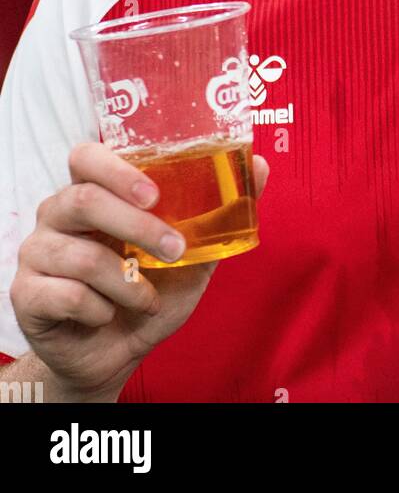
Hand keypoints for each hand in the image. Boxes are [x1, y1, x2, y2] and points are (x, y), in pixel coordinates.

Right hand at [10, 141, 268, 400]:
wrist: (117, 354)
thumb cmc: (151, 292)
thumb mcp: (194, 253)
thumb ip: (220, 210)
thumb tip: (259, 165)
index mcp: (93, 192)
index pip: (86, 156)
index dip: (117, 168)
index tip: (155, 193)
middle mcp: (58, 214)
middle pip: (83, 199)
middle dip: (135, 226)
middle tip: (172, 248)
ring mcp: (37, 253)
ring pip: (79, 255)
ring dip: (126, 282)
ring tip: (147, 296)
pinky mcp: (27, 294)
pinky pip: (64, 295)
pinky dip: (100, 309)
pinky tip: (109, 315)